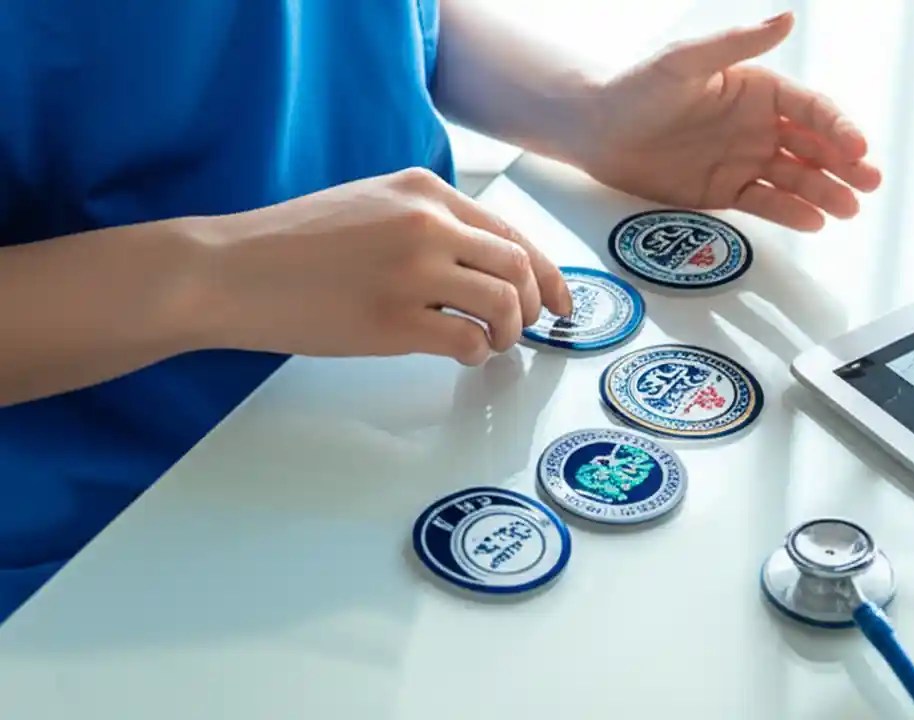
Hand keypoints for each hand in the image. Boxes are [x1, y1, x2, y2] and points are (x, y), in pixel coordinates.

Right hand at [199, 167, 571, 364]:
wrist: (231, 270)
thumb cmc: (295, 244)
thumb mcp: (372, 204)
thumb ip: (430, 221)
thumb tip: (488, 263)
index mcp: (423, 190)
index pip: (511, 232)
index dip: (548, 272)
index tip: (562, 300)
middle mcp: (426, 224)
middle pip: (518, 267)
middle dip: (536, 304)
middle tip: (529, 328)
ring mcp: (412, 273)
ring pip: (503, 306)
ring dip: (509, 333)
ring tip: (490, 343)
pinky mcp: (394, 321)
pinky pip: (467, 342)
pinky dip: (476, 353)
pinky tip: (459, 353)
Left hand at [575, 12, 880, 231]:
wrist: (595, 129)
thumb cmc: (637, 86)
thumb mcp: (686, 61)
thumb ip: (737, 44)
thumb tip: (786, 18)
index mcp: (758, 90)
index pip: (811, 110)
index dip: (837, 128)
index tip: (856, 148)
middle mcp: (758, 126)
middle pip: (814, 147)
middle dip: (845, 165)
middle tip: (869, 184)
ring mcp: (744, 161)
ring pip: (796, 179)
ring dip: (825, 193)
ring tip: (848, 210)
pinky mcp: (725, 192)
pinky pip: (766, 203)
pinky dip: (790, 213)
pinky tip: (814, 222)